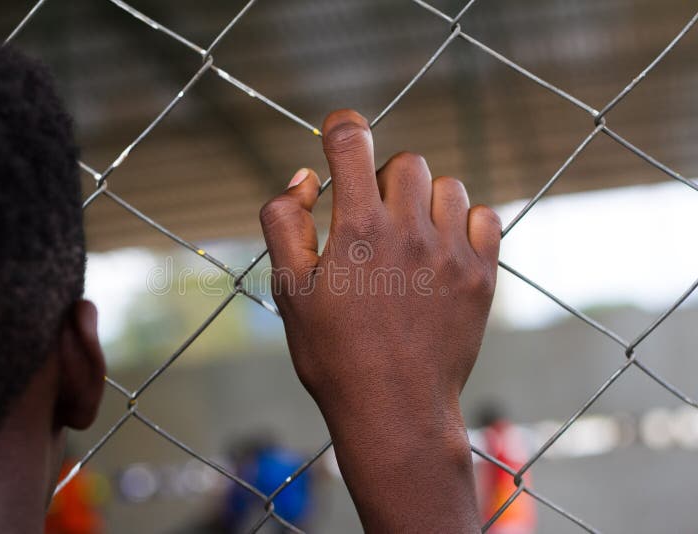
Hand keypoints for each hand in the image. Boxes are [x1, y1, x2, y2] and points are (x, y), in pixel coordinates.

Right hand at [259, 109, 500, 532]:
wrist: (395, 410)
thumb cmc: (333, 353)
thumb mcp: (289, 290)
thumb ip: (284, 222)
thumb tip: (305, 176)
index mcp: (357, 230)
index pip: (352, 142)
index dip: (341, 126)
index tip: (339, 133)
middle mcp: (409, 232)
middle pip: (404, 161)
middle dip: (382, 178)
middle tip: (370, 219)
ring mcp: (452, 253)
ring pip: (446, 185)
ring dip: (422, 200)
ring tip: (407, 238)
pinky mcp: (482, 275)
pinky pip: (484, 216)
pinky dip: (462, 222)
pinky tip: (441, 251)